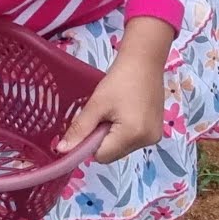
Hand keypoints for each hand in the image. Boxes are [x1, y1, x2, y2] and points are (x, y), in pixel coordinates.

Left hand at [56, 17, 172, 163]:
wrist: (143, 63)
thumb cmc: (118, 81)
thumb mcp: (95, 105)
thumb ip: (79, 129)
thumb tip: (62, 150)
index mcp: (132, 135)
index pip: (101, 156)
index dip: (90, 143)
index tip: (89, 124)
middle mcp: (147, 141)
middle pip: (112, 154)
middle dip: (102, 139)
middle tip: (102, 115)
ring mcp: (154, 138)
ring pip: (121, 148)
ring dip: (112, 136)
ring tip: (114, 112)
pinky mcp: (156, 132)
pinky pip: (132, 141)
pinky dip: (123, 132)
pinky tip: (124, 113)